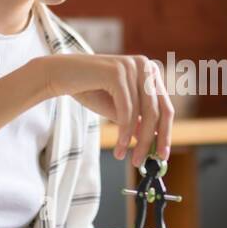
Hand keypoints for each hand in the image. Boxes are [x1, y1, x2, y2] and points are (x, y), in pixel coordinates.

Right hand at [37, 54, 173, 168]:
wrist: (60, 75)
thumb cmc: (89, 90)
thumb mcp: (118, 110)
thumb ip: (136, 122)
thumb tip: (154, 143)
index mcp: (150, 72)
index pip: (166, 108)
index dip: (166, 133)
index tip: (162, 155)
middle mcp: (146, 66)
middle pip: (158, 111)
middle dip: (152, 140)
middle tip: (144, 161)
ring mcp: (132, 66)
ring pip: (144, 113)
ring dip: (137, 140)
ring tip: (127, 158)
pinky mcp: (118, 72)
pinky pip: (127, 109)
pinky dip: (124, 131)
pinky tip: (119, 145)